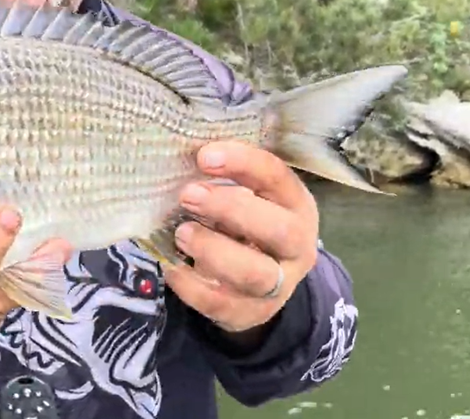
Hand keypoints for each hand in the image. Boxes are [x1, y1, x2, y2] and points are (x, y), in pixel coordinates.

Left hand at [163, 141, 318, 334]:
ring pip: (257, 275)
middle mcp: (297, 246)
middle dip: (230, 210)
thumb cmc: (245, 220)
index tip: (203, 156)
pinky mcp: (253, 313)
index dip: (243, 164)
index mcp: (295, 204)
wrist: (263, 277)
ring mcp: (280, 285)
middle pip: (279, 230)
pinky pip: (225, 306)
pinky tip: (172, 268)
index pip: (277, 178)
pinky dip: (193, 288)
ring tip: (181, 234)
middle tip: (188, 195)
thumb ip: (222, 179)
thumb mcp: (245, 194)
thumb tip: (175, 155)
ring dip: (215, 252)